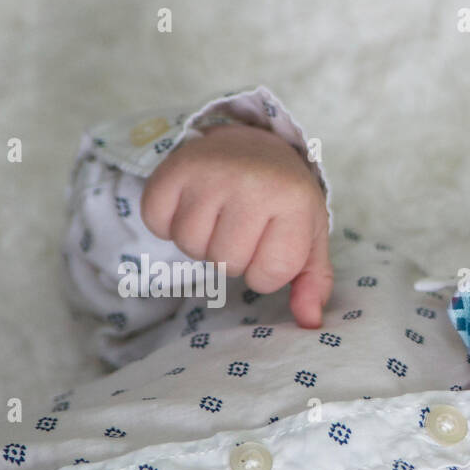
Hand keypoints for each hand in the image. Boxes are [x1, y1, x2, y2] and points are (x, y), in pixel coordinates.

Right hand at [141, 121, 332, 327]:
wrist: (255, 145)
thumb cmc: (285, 201)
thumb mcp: (309, 238)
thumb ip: (313, 282)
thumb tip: (310, 323)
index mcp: (294, 203)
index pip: (267, 275)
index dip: (265, 273)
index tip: (270, 247)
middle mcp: (252, 184)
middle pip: (225, 263)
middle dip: (232, 257)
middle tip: (243, 229)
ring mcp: (210, 173)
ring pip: (190, 245)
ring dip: (201, 241)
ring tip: (219, 216)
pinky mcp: (173, 166)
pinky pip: (157, 222)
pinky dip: (168, 222)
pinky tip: (192, 205)